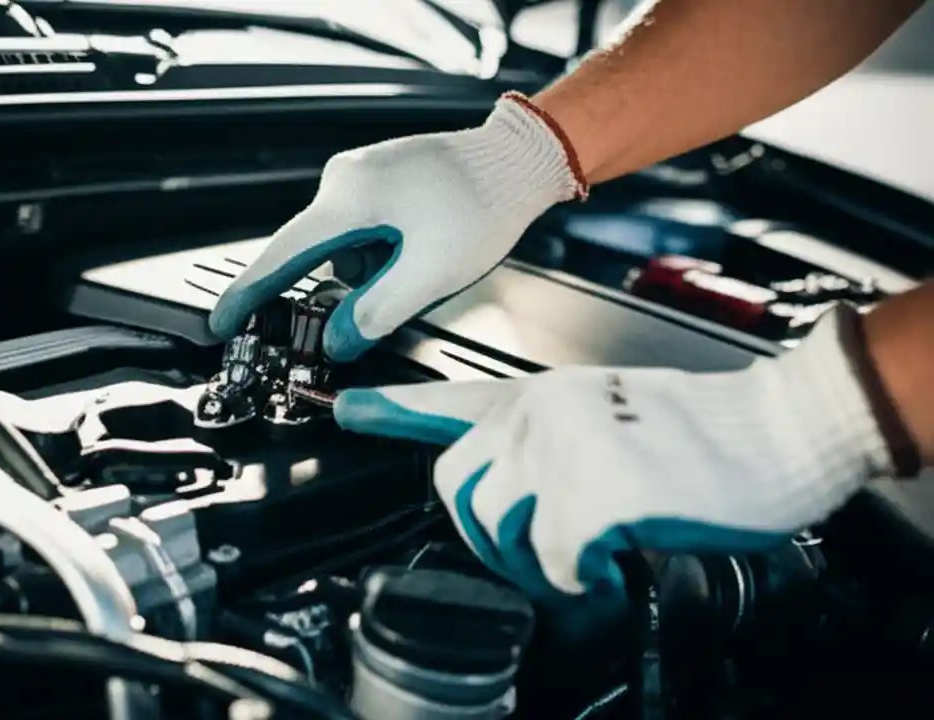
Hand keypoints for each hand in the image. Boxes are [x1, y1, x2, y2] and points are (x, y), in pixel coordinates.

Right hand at [209, 93, 584, 360]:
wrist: (518, 158)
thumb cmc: (482, 206)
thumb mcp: (430, 275)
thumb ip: (375, 314)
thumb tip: (336, 343)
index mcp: (347, 201)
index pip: (280, 258)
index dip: (247, 297)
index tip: (221, 323)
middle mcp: (342, 181)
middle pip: (316, 255)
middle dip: (343, 289)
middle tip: (387, 301)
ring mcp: (359, 174)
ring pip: (344, 246)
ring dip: (373, 270)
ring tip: (427, 263)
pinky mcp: (377, 177)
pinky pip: (362, 227)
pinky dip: (382, 251)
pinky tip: (423, 248)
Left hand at [333, 305, 902, 596]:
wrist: (784, 428)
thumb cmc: (708, 434)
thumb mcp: (610, 418)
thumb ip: (548, 448)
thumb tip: (510, 498)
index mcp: (543, 395)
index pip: (448, 398)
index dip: (390, 407)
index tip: (345, 407)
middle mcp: (540, 411)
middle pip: (455, 484)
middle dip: (485, 536)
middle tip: (536, 556)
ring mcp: (563, 446)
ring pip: (494, 523)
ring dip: (535, 563)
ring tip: (583, 562)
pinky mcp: (594, 490)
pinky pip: (552, 559)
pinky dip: (580, 579)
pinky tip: (611, 568)